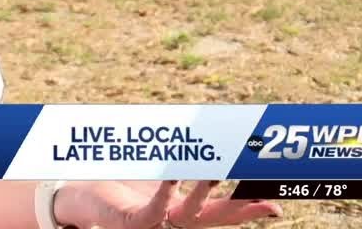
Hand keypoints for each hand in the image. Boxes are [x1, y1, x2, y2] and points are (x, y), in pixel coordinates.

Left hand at [56, 181, 281, 228]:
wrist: (85, 198)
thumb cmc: (124, 184)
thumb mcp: (158, 171)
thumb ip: (181, 162)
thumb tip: (207, 141)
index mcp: (187, 212)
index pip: (225, 212)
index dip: (250, 209)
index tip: (277, 206)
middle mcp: (177, 222)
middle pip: (215, 216)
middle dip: (238, 205)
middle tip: (255, 188)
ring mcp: (157, 224)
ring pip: (187, 212)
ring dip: (201, 192)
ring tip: (214, 171)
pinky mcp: (133, 222)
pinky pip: (153, 209)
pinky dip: (165, 192)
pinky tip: (172, 176)